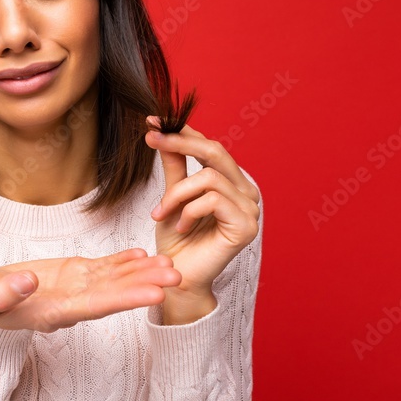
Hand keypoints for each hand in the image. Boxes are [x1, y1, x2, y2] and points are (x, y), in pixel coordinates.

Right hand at [0, 248, 180, 332]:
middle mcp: (73, 303)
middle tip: (178, 277)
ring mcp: (76, 288)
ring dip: (144, 273)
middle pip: (115, 294)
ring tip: (171, 264)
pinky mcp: (73, 274)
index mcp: (55, 312)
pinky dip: (124, 261)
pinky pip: (103, 267)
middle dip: (146, 285)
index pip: (96, 306)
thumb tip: (27, 281)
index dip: (126, 299)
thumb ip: (3, 292)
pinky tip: (144, 254)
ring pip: (114, 280)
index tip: (154, 296)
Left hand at [144, 117, 260, 322]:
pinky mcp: (246, 227)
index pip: (210, 147)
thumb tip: (161, 131)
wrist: (177, 279)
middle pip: (215, 151)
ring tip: (161, 214)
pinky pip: (212, 200)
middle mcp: (247, 192)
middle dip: (179, 143)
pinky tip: (180, 226)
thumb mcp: (172, 196)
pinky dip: (188, 211)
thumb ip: (174, 167)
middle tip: (150, 140)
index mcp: (232, 182)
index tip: (152, 121)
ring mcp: (250, 209)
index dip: (183, 131)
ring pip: (208, 177)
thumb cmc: (177, 242)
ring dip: (176, 194)